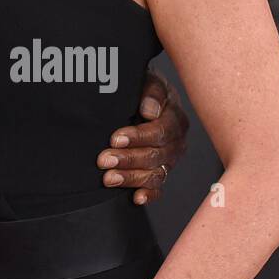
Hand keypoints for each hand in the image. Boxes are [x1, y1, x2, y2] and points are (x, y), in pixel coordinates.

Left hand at [97, 68, 188, 203]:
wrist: (140, 94)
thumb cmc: (141, 85)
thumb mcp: (147, 79)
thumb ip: (151, 91)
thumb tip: (149, 110)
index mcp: (175, 118)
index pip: (160, 132)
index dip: (138, 137)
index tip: (114, 138)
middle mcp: (176, 141)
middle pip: (156, 155)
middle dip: (128, 159)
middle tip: (103, 160)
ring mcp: (170, 159)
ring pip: (155, 173)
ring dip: (131, 177)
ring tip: (108, 178)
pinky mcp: (161, 171)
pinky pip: (158, 186)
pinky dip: (149, 193)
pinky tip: (136, 198)